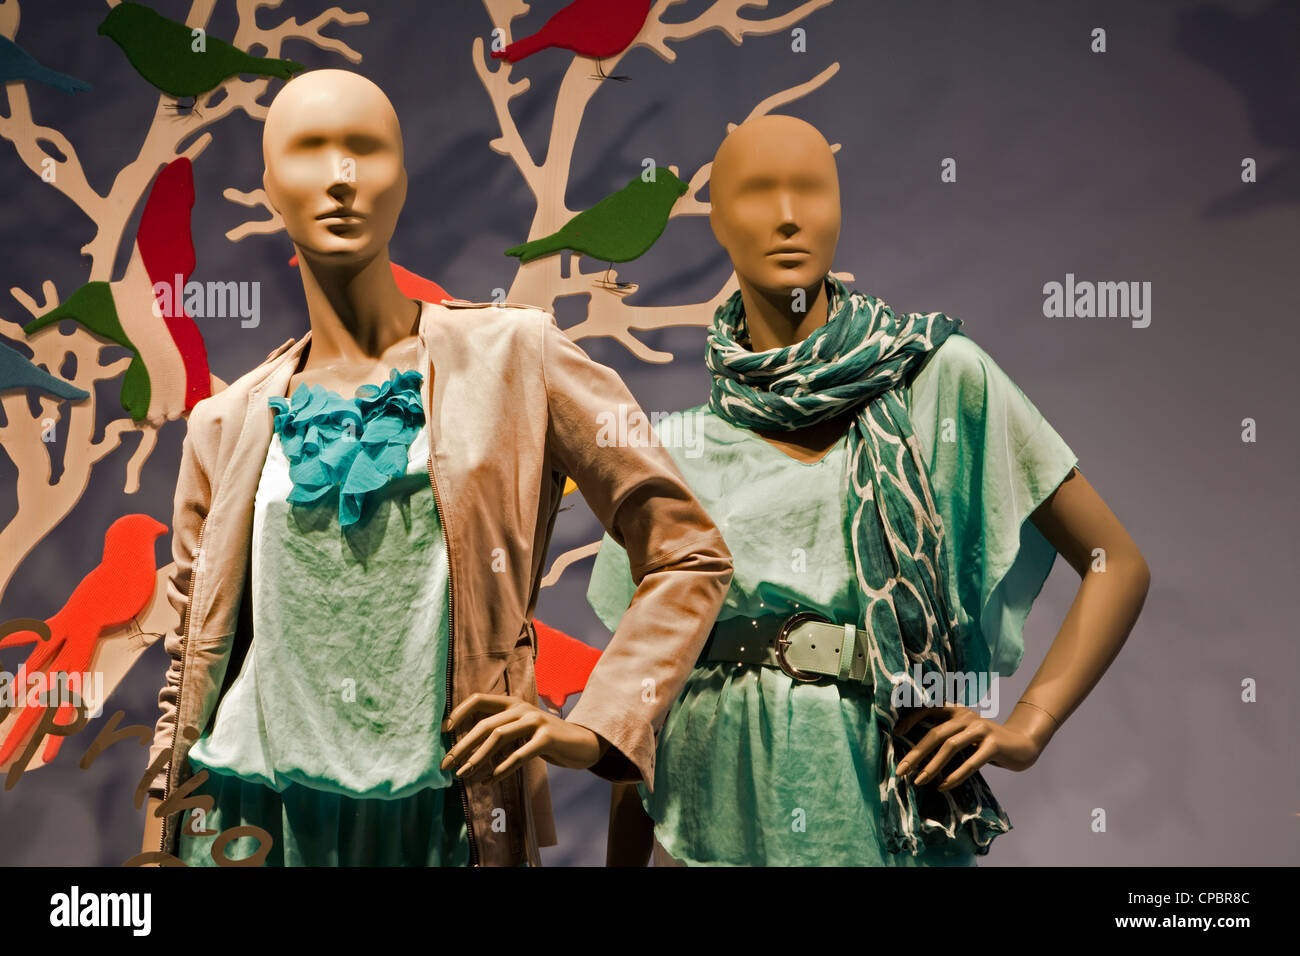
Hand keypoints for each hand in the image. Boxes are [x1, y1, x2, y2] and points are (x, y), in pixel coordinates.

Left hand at [440, 693, 607, 781]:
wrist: (582, 743)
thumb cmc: (545, 739)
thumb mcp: (521, 728)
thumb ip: (499, 729)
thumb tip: (463, 746)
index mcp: (512, 702)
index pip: (479, 699)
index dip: (458, 712)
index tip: (443, 731)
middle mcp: (522, 707)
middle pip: (484, 724)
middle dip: (462, 745)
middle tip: (446, 764)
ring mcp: (535, 721)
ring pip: (498, 737)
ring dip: (477, 758)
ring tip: (464, 774)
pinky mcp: (547, 738)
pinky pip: (519, 755)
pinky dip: (501, 769)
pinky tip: (490, 781)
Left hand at [893, 705, 1043, 791]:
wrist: (1021, 745)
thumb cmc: (985, 743)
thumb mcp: (964, 734)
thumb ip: (945, 736)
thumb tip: (914, 753)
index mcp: (957, 710)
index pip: (929, 709)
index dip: (911, 719)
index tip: (896, 733)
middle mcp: (967, 716)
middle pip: (935, 733)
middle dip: (916, 753)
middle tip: (901, 770)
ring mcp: (981, 729)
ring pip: (950, 746)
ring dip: (932, 766)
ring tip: (919, 781)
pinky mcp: (994, 744)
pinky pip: (971, 762)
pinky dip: (955, 775)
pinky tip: (943, 786)